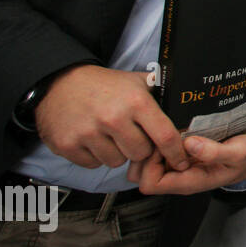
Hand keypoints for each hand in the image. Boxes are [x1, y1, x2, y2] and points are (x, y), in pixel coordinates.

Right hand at [34, 66, 188, 170]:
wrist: (58, 83)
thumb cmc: (104, 85)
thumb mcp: (136, 82)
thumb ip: (161, 95)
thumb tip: (187, 107)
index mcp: (135, 102)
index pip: (164, 136)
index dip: (175, 153)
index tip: (180, 162)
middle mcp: (113, 118)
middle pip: (140, 153)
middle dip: (139, 148)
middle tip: (130, 135)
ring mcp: (88, 132)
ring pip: (116, 162)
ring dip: (116, 153)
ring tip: (108, 135)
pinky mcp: (68, 145)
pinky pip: (93, 164)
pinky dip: (95, 156)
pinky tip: (92, 139)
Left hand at [126, 133, 245, 194]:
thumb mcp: (238, 153)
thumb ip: (215, 152)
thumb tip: (190, 144)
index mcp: (189, 182)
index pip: (150, 183)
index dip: (150, 164)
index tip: (163, 145)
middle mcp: (179, 177)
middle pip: (142, 174)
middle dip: (146, 154)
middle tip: (160, 134)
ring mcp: (178, 167)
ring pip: (146, 162)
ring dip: (151, 145)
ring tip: (164, 129)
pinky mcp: (180, 156)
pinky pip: (158, 152)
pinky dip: (159, 140)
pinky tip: (170, 127)